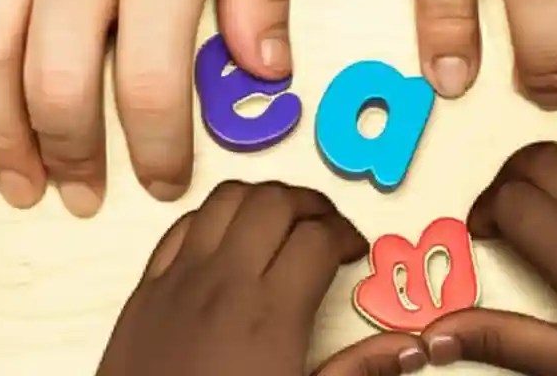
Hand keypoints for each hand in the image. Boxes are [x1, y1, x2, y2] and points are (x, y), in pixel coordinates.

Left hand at [97, 181, 425, 375]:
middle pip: (275, 201)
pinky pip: (182, 224)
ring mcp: (180, 279)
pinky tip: (228, 241)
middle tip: (327, 231)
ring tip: (282, 225)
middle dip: (312, 205)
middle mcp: (225, 282)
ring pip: (226, 197)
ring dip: (262, 199)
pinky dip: (212, 217)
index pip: (319, 236)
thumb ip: (357, 371)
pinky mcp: (146, 289)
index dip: (347, 234)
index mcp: (270, 314)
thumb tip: (409, 347)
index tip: (355, 252)